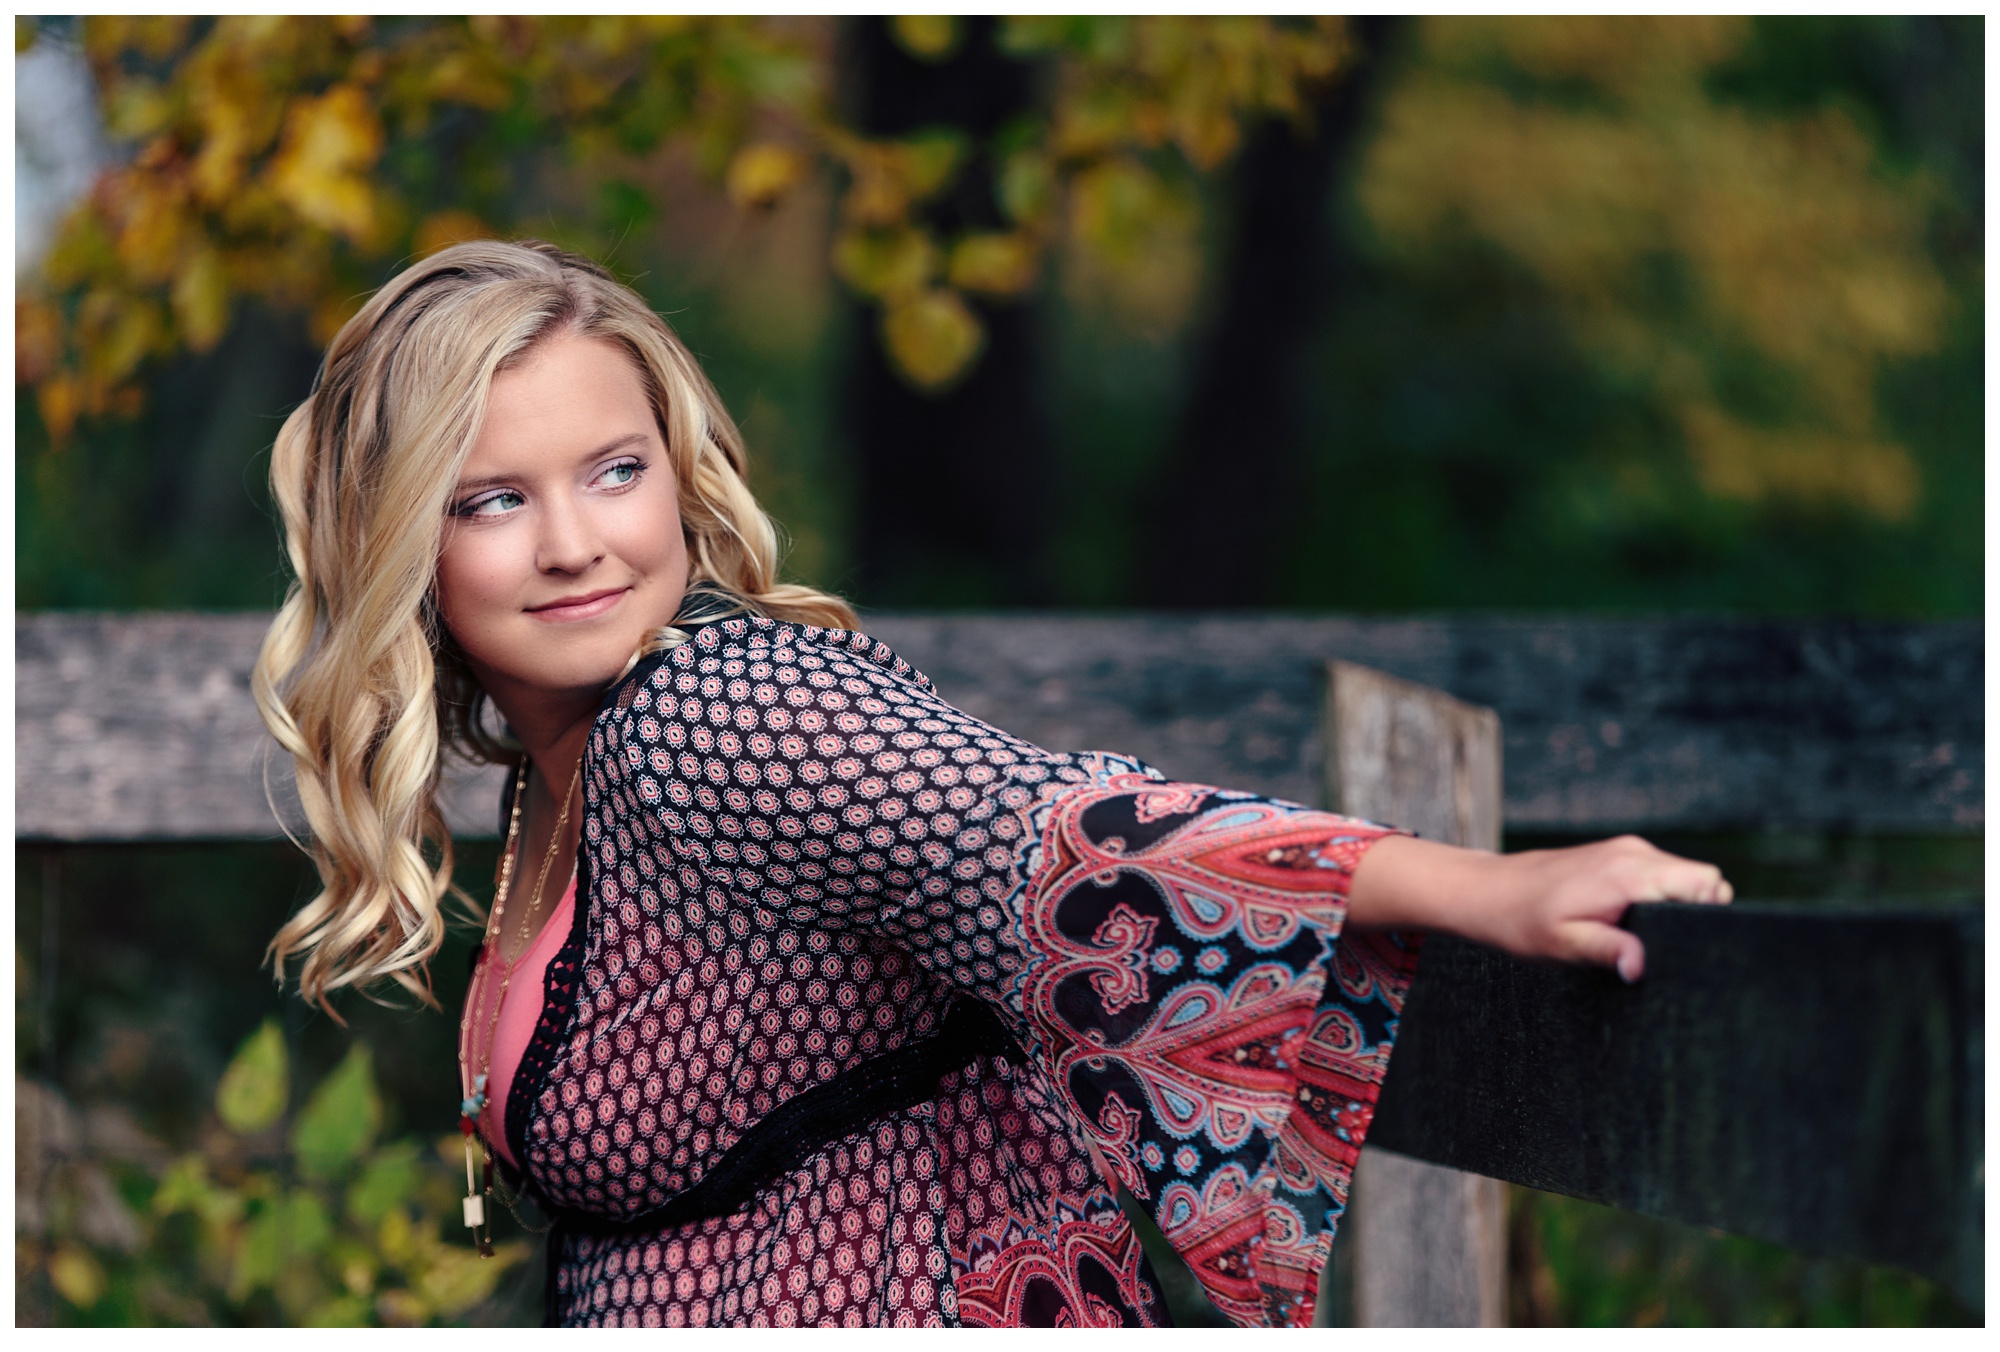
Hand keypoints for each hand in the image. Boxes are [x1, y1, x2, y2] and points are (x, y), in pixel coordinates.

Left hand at [1348, 834, 1731, 981]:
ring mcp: (1626, 850)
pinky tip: (1631, 924)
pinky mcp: (1616, 856)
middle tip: (1668, 948)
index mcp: (1629, 873)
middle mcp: (1634, 853)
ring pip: (1682, 876)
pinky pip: (1658, 874)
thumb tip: (1640, 967)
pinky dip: (1659, 897)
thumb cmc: (1521, 920)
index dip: (1710, 916)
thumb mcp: (1564, 944)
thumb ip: (1609, 950)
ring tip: (1643, 937)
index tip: (1691, 945)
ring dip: (1677, 906)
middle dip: (1698, 914)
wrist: (1486, 891)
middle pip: (1703, 879)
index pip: (1706, 883)